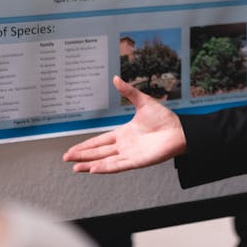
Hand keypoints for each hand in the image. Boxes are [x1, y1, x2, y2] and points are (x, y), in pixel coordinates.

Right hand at [62, 76, 186, 173]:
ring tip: (75, 167)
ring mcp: (130, 154)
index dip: (86, 145)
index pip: (100, 141)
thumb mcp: (143, 101)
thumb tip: (116, 78)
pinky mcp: (137, 161)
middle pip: (98, 152)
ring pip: (105, 161)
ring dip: (90, 164)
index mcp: (124, 133)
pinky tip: (94, 169)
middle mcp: (124, 146)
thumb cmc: (164, 118)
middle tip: (66, 158)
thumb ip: (128, 91)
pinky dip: (106, 168)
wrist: (180, 130)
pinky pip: (118, 165)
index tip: (72, 149)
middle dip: (82, 155)